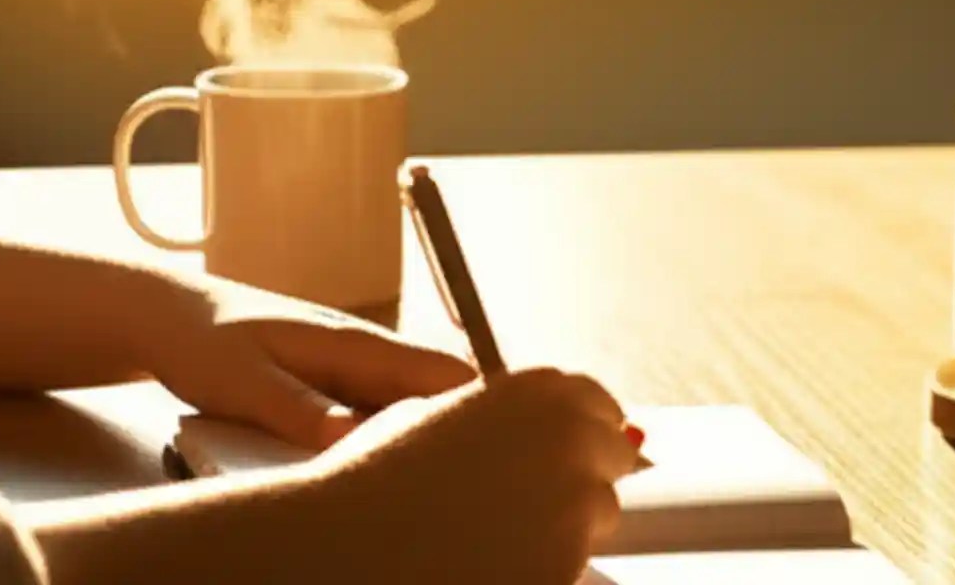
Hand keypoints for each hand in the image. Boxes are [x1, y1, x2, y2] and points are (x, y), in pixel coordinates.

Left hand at [138, 277, 474, 449]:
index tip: (479, 451)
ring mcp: (355, 371)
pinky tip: (366, 471)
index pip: (449, 372)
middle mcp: (369, 356)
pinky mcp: (337, 388)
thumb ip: (301, 410)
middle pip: (441, 394)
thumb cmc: (205, 341)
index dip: (477, 408)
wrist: (172, 316)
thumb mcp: (245, 382)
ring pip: (412, 408)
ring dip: (416, 441)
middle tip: (443, 482)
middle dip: (452, 433)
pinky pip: (379, 416)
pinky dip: (384, 442)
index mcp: (360, 346)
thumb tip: (354, 437)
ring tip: (409, 483)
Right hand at [317, 368, 639, 584]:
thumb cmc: (375, 480)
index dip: (576, 433)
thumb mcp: (438, 415)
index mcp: (539, 389)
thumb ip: (503, 413)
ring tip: (493, 535)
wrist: (343, 546)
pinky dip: (546, 566)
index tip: (557, 454)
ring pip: (598, 516)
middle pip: (611, 458)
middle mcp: (570, 436)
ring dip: (564, 524)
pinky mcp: (569, 562)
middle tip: (521, 502)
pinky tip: (492, 562)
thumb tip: (548, 423)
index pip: (600, 407)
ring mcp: (575, 502)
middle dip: (578, 476)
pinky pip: (576, 564)